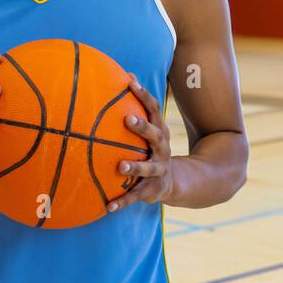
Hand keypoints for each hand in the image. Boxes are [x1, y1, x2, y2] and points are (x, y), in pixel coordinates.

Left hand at [108, 73, 175, 212]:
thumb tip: (123, 75)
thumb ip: (136, 108)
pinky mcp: (152, 190)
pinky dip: (122, 201)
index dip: (144, 95)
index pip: (154, 109)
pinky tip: (107, 207)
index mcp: (160, 132)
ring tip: (120, 167)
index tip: (130, 81)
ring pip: (147, 169)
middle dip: (142, 128)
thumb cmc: (151, 148)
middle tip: (127, 119)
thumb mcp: (150, 130)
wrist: (174, 181)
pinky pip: (135, 195)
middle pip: (155, 136)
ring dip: (134, 167)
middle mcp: (162, 150)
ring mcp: (159, 170)